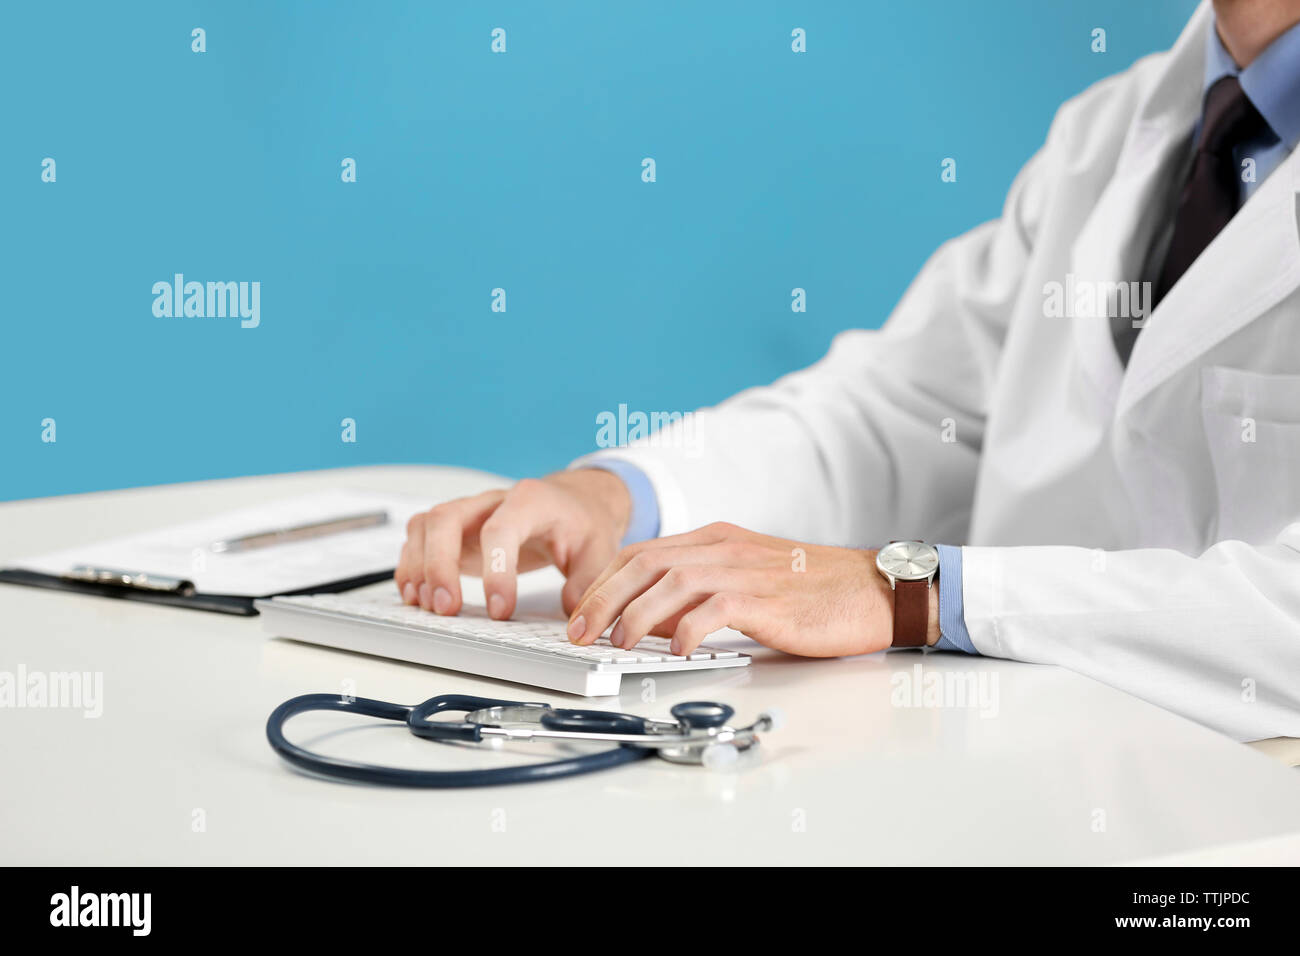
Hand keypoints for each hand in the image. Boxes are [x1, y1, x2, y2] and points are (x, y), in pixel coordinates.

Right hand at [395, 469, 630, 618]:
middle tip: (446, 609)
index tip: (500, 610)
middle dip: (439, 566)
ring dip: (420, 567)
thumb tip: (572, 615)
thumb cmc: (581, 522)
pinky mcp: (455, 530)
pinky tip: (417, 596)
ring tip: (428, 606)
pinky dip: (412, 566)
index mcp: (529, 500)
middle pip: (446, 519)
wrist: (573, 502)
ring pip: (426, 526)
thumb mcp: (598, 549)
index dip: (496, 570)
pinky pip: (420, 538)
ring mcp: (469, 513)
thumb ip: (585, 582)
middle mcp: (490, 501)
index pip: (501, 529)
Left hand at [566, 522, 940, 656]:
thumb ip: (702, 591)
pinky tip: (676, 651)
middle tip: (578, 632)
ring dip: (634, 615)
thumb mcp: (747, 579)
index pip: (641, 553)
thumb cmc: (814, 590)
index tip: (579, 612)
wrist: (873, 589)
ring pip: (669, 583)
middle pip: (643, 564)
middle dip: (601, 599)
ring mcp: (744, 570)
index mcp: (715, 540)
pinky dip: (685, 630)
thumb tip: (654, 620)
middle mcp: (723, 548)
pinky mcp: (766, 598)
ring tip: (617, 644)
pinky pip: (712, 609)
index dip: (602, 581)